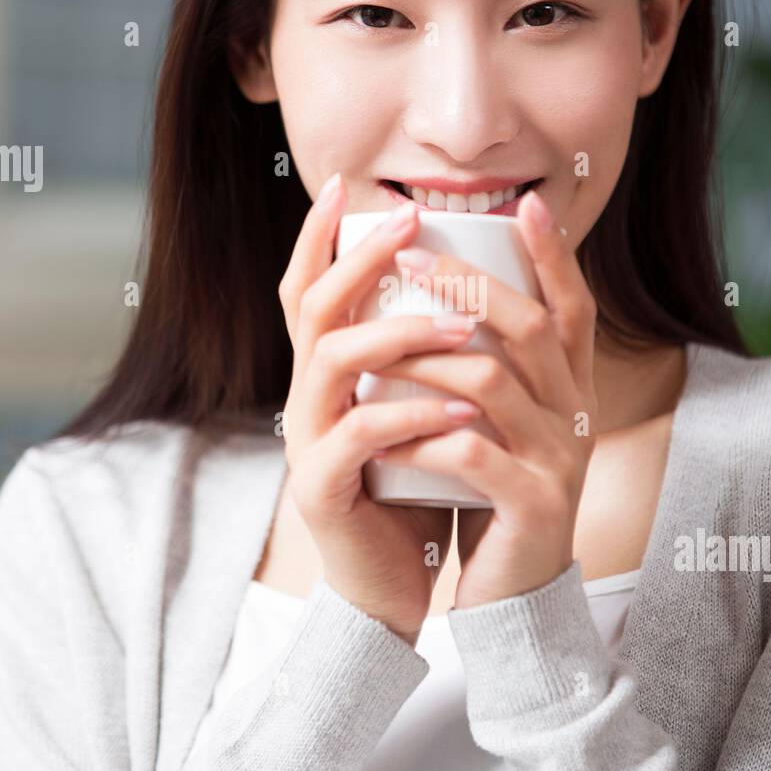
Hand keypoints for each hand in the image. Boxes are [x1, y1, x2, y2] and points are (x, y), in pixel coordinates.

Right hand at [278, 175, 482, 643]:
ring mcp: (308, 441)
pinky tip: (464, 405)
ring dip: (399, 331)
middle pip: (314, 307)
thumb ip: (420, 358)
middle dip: (360, 256)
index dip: (320, 237)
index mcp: (327, 375)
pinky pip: (362, 434)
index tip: (351, 185)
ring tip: (462, 323)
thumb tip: (463, 285)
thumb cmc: (414, 487)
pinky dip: (414, 412)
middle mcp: (306, 398)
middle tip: (411, 219)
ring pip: (332, 360)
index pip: (308, 289)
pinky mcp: (323, 489)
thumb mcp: (418, 409)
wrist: (394, 585)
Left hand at [370, 189, 596, 609]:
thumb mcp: (505, 428)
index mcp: (572, 393)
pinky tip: (382, 433)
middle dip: (467, 284)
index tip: (524, 202)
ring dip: (427, 358)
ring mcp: (559, 460)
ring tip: (372, 344)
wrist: (516, 595)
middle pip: (530, 328)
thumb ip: (494, 373)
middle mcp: (577, 417)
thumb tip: (447, 302)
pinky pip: (470, 453)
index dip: (554, 255)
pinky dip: (420, 437)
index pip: (573, 309)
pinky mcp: (533, 505)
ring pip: (493, 383)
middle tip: (410, 255)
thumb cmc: (495, 498)